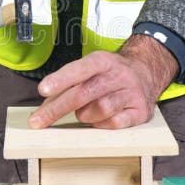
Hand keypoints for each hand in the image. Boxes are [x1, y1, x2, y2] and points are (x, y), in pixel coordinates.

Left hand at [28, 34, 178, 128]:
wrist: (146, 72)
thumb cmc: (110, 74)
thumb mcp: (91, 69)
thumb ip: (68, 85)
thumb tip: (43, 109)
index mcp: (103, 60)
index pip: (80, 69)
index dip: (61, 79)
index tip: (43, 90)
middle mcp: (119, 75)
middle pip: (84, 93)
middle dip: (57, 109)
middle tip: (38, 121)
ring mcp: (132, 93)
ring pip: (99, 109)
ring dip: (84, 115)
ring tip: (84, 112)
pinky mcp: (140, 111)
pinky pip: (115, 123)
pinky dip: (101, 124)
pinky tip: (100, 119)